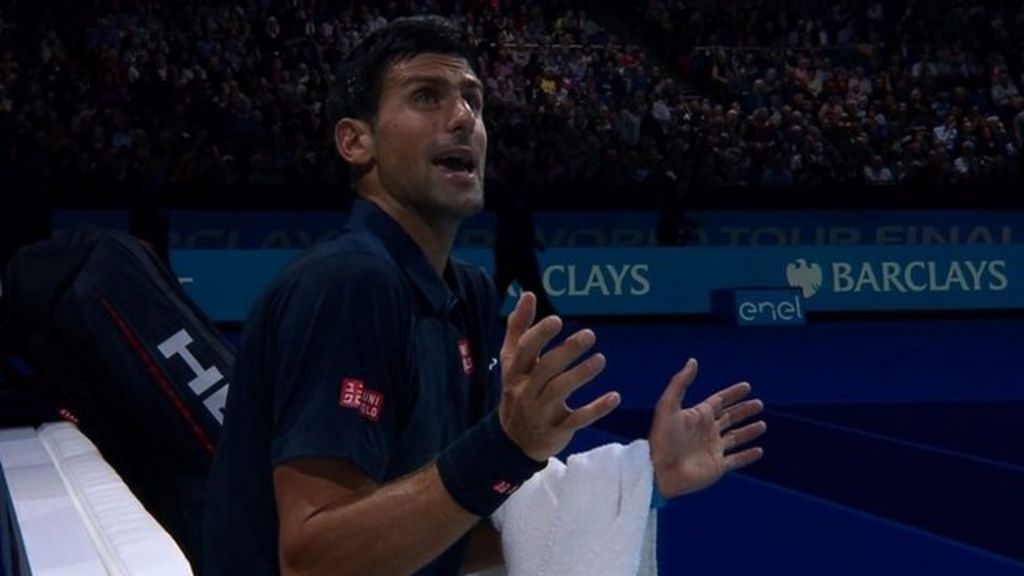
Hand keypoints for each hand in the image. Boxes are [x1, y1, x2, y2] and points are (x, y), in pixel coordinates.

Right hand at [498, 292, 619, 461]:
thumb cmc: (518, 391)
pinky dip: (596, 409)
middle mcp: (525, 391)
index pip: (524, 351)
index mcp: (514, 372)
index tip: (557, 320)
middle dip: (567, 351)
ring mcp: (540, 412)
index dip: (539, 335)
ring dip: (581, 375)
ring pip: (559, 391)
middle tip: (590, 334)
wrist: (515, 441)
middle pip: (545, 369)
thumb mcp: (512, 362)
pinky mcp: (557, 429)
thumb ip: (519, 329)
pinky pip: (578, 419)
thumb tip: (527, 295)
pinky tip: (614, 396)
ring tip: (601, 359)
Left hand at [649, 359, 765, 498]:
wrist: (660, 470)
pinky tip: (759, 451)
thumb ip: (680, 383)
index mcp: (697, 416)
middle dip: (744, 411)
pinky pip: (736, 460)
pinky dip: (748, 456)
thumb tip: (693, 361)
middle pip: (729, 417)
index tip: (747, 386)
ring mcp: (712, 449)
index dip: (732, 393)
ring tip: (762, 425)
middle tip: (759, 404)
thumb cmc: (662, 438)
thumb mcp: (668, 406)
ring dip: (748, 431)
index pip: (719, 401)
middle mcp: (706, 431)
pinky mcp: (716, 467)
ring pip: (736, 438)